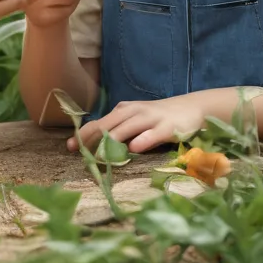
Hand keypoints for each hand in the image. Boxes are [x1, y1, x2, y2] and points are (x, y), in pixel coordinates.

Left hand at [68, 96, 207, 153]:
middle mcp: (135, 112)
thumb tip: (97, 146)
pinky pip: (153, 134)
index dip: (85, 133)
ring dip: (112, 140)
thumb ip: (120, 130)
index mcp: (124, 110)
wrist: (191, 108)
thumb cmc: (159, 118)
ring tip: (99, 154)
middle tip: (78, 152)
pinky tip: (134, 148)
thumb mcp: (136, 120)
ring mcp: (151, 119)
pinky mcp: (167, 128)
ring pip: (128, 127)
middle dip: (92, 137)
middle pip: (109, 123)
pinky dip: (143, 140)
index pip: (100, 121)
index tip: (70, 146)